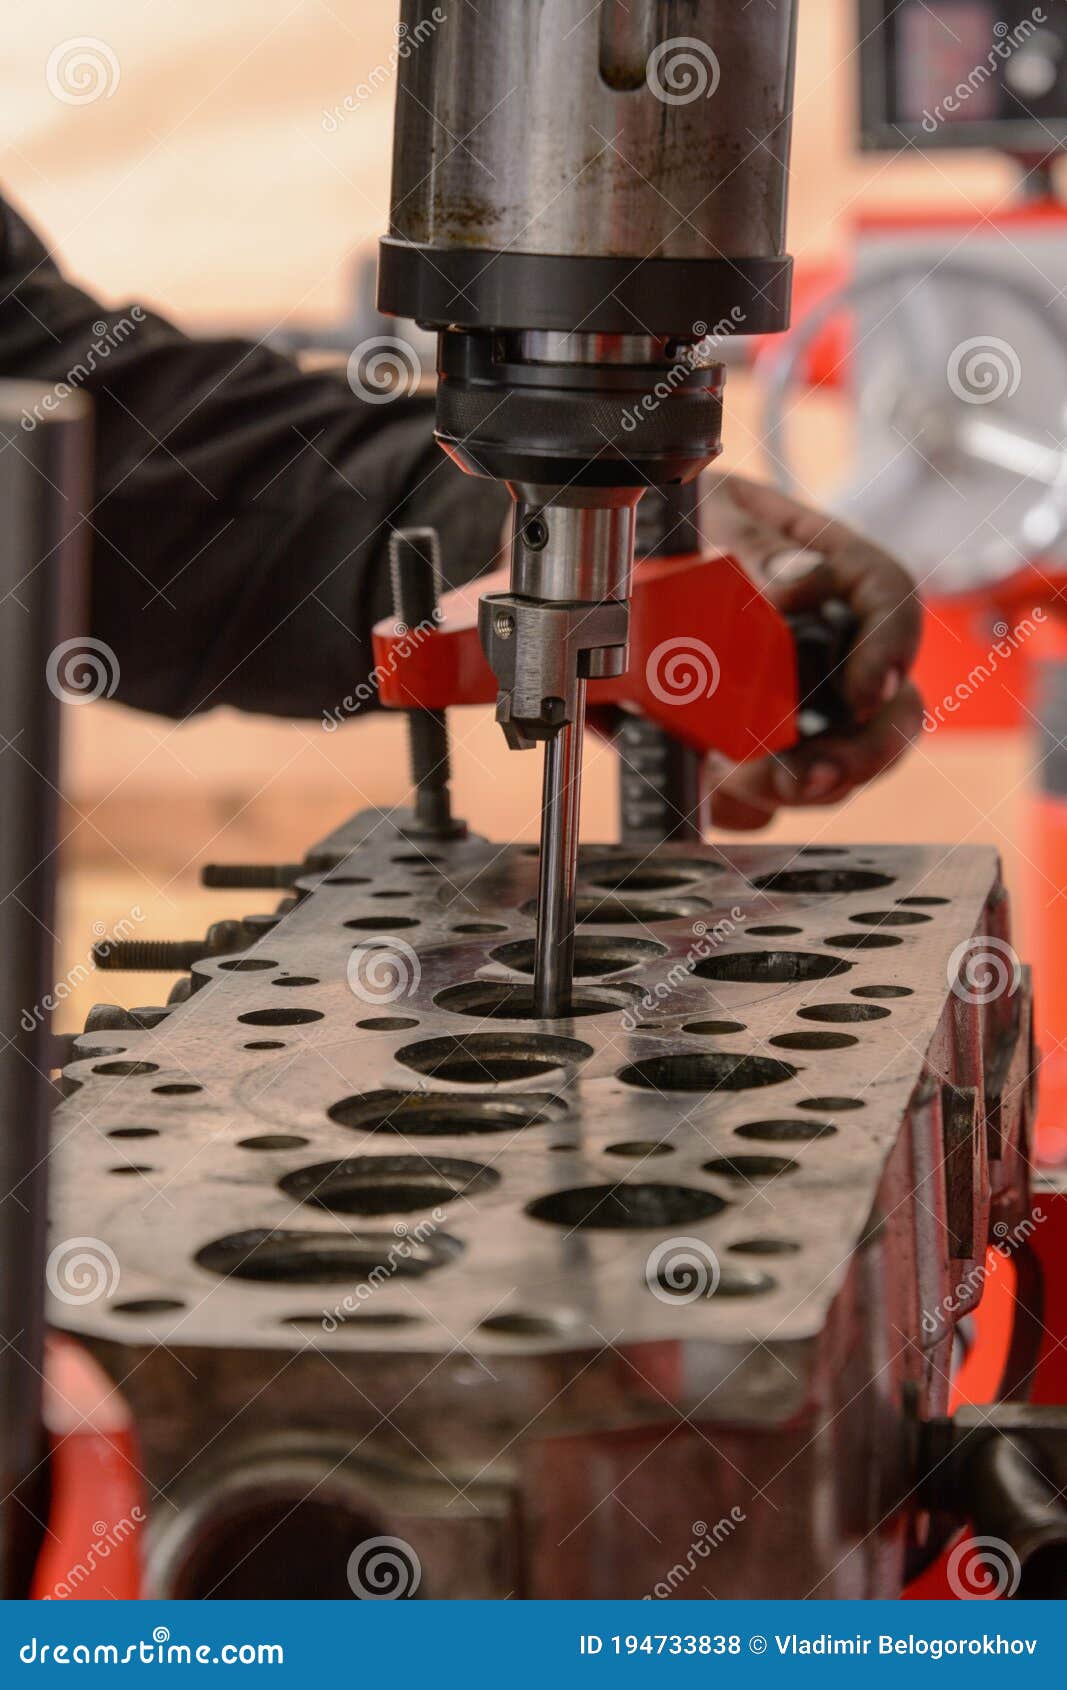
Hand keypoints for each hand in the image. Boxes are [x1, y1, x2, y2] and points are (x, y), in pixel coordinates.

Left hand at [700, 474, 922, 830]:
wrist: (615, 571)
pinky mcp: (752, 753)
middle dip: (863, 753)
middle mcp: (832, 648)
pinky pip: (763, 799)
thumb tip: (799, 584)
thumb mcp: (712, 513)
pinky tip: (701, 781)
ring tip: (734, 777)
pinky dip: (737, 801)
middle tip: (814, 772)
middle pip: (890, 712)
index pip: (891, 602)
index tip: (868, 692)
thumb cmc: (682, 524)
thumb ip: (755, 546)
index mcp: (835, 572)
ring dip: (795, 785)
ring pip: (834, 768)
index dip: (892, 651)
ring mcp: (799, 708)